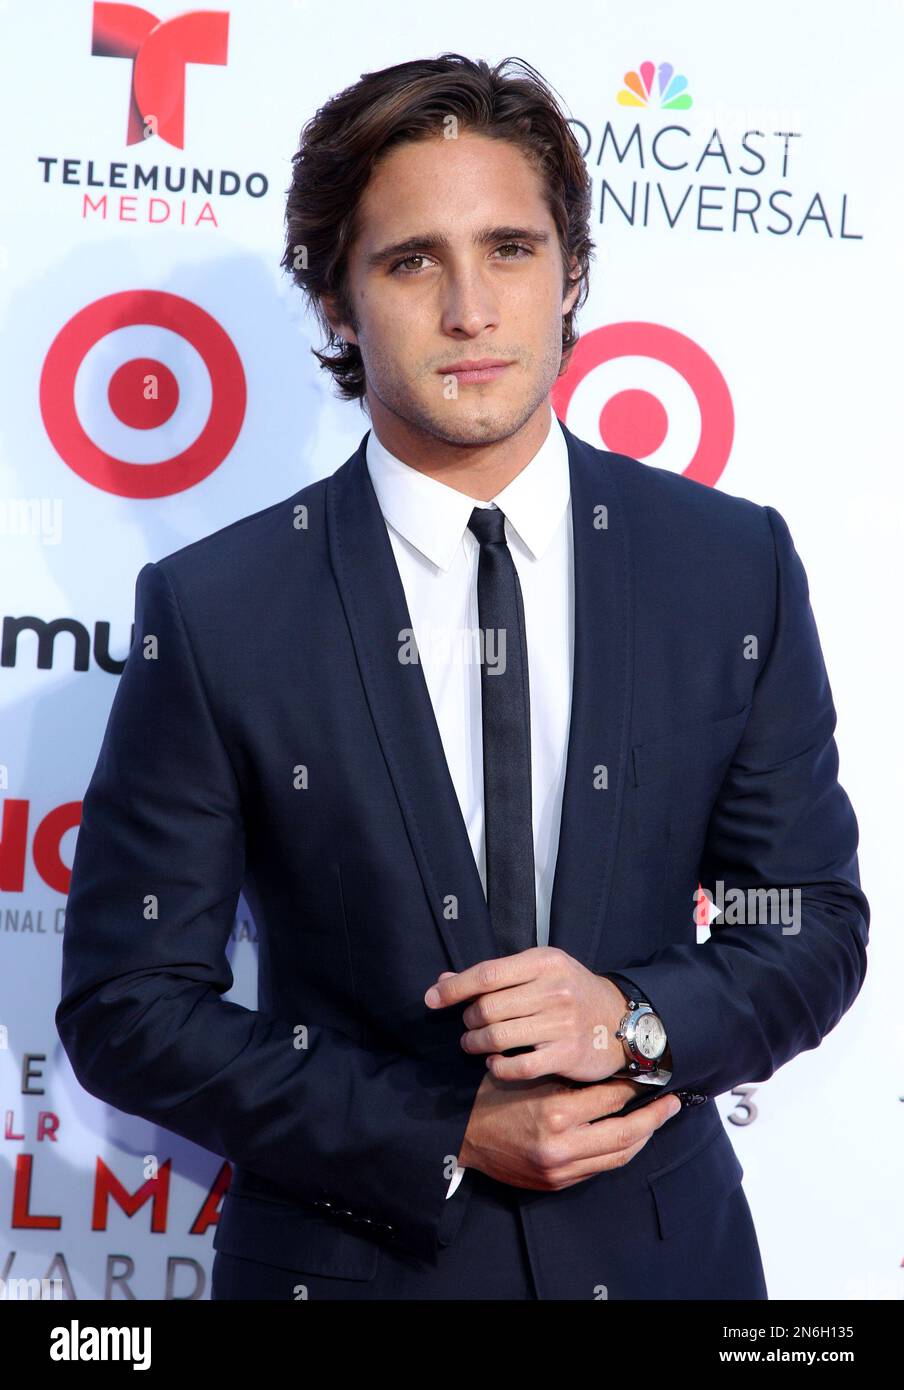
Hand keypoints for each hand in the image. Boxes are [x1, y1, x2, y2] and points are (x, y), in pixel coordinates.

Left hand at [424, 947, 629, 1082]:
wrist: (621, 1020)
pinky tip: (495, 1063)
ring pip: (498, 1037)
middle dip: (468, 1021)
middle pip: (488, 1008)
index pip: (488, 973)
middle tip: (468, 1027)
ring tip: (474, 1045)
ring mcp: (562, 1023)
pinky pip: (518, 1066)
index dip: (454, 988)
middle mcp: (554, 989)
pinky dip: (498, 1067)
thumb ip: (494, 977)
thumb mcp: (539, 972)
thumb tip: (442, 980)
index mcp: (544, 962)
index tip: (432, 999)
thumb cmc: (572, 993)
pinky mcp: (567, 1054)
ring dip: (476, 1044)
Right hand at [457, 1070, 680, 1190]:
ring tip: (657, 1120)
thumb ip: (564, 1071)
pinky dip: (618, 1152)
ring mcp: (561, 1169)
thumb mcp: (528, 1073)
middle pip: (626, 1133)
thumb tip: (607, 1060)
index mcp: (555, 1113)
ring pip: (617, 1155)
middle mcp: (562, 1146)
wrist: (461, 1137)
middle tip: (673, 1102)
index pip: (610, 1098)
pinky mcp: (557, 1183)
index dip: (633, 1085)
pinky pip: (599, 1168)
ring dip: (641, 1137)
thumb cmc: (491, 1095)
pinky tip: (627, 1138)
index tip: (648, 1073)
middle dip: (654, 1117)